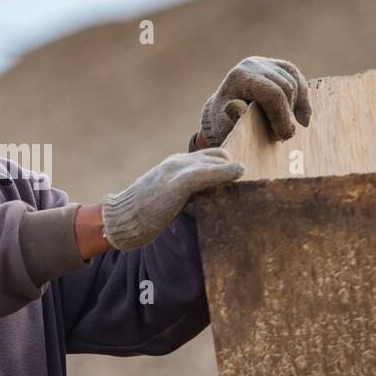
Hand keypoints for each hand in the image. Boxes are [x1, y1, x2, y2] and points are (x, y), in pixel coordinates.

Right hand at [101, 149, 244, 249]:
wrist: (120, 219)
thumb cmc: (143, 214)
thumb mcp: (167, 198)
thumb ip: (187, 194)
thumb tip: (208, 201)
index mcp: (174, 165)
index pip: (209, 156)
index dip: (227, 165)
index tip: (243, 177)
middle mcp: (177, 162)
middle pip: (216, 155)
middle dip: (234, 165)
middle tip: (255, 182)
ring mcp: (177, 170)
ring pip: (214, 161)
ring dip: (234, 168)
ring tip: (254, 178)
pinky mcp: (177, 183)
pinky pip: (207, 173)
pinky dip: (226, 171)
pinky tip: (240, 172)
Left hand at [199, 57, 311, 146]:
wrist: (223, 114)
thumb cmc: (223, 124)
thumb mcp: (223, 127)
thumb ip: (232, 121)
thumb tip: (240, 108)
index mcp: (239, 76)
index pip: (271, 93)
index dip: (281, 115)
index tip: (283, 136)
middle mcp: (254, 64)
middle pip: (286, 87)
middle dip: (288, 114)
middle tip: (284, 136)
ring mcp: (268, 63)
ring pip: (295, 85)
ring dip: (294, 109)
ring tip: (286, 129)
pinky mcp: (281, 67)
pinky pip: (299, 83)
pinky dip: (303, 102)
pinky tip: (302, 120)